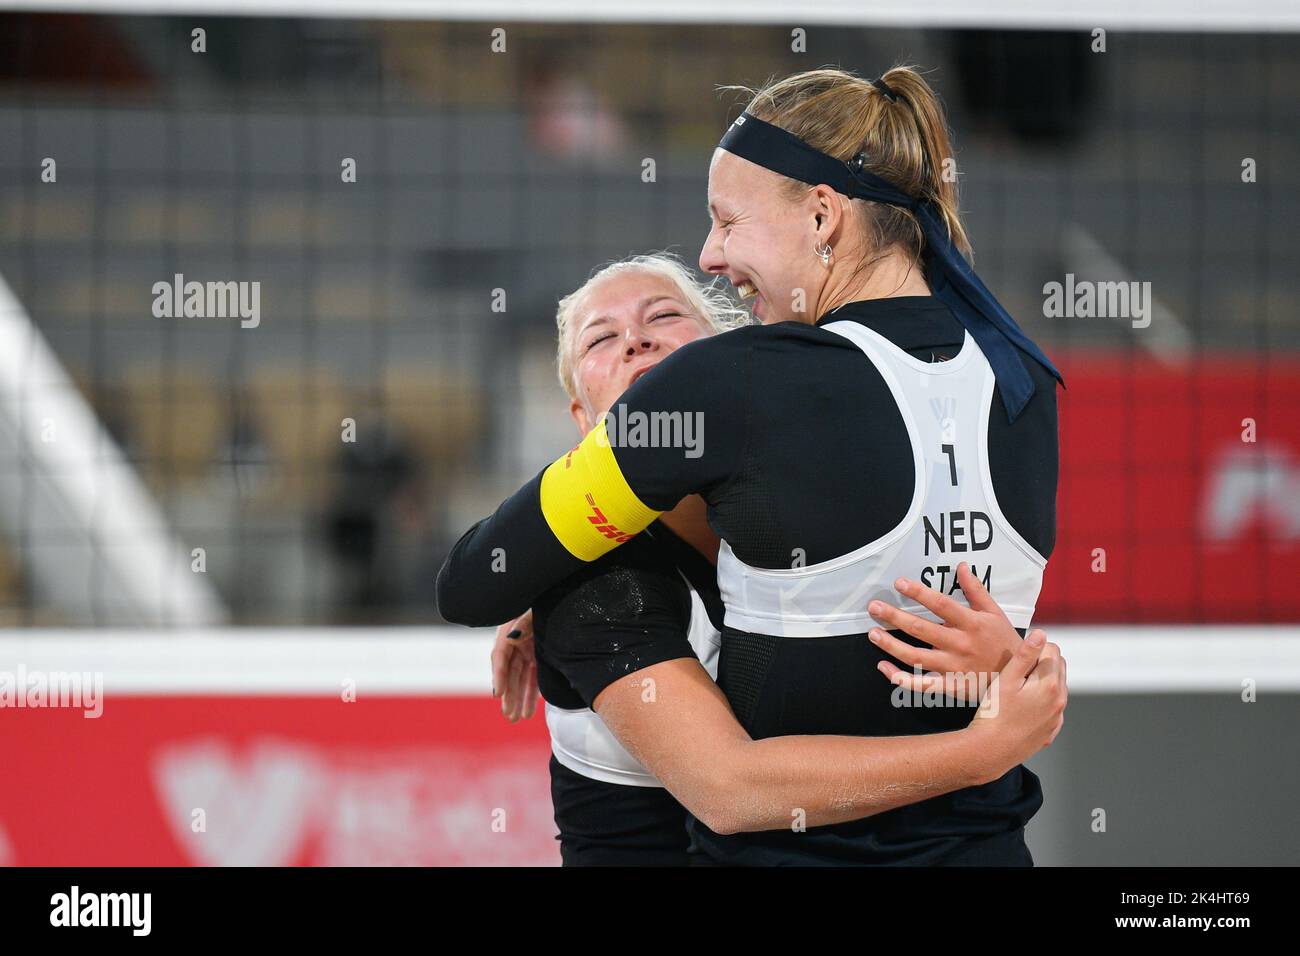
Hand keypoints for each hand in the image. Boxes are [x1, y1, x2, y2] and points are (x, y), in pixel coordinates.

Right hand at [490, 610, 537, 722]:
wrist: (566, 597)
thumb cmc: (548, 600)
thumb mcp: (534, 610)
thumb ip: (524, 623)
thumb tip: (512, 637)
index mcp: (510, 629)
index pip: (500, 656)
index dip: (498, 675)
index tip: (497, 694)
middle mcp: (516, 642)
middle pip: (509, 672)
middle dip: (508, 695)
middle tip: (508, 715)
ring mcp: (528, 650)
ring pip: (520, 679)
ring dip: (518, 699)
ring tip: (516, 719)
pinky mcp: (539, 657)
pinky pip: (533, 679)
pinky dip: (531, 695)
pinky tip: (528, 712)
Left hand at [867, 562, 1021, 701]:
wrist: (1021, 676)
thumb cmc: (1004, 642)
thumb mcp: (994, 613)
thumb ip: (976, 590)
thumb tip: (961, 566)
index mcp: (972, 624)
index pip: (941, 604)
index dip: (919, 593)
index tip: (899, 583)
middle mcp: (960, 644)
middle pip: (922, 629)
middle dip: (895, 617)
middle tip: (874, 607)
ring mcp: (954, 667)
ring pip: (916, 656)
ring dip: (892, 645)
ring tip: (873, 634)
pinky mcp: (951, 686)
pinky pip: (922, 685)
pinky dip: (902, 679)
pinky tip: (884, 668)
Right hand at [964, 629, 1067, 781]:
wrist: (990, 750)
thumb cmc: (994, 715)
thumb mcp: (1006, 679)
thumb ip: (1025, 655)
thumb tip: (1041, 634)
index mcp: (1050, 685)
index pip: (1052, 650)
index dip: (1034, 649)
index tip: (1019, 658)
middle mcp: (1059, 701)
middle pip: (1058, 667)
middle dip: (1041, 663)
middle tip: (1017, 672)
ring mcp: (1056, 718)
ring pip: (1056, 688)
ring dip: (1042, 682)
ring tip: (1017, 690)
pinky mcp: (1050, 730)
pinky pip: (1051, 708)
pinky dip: (1041, 702)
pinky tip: (1021, 707)